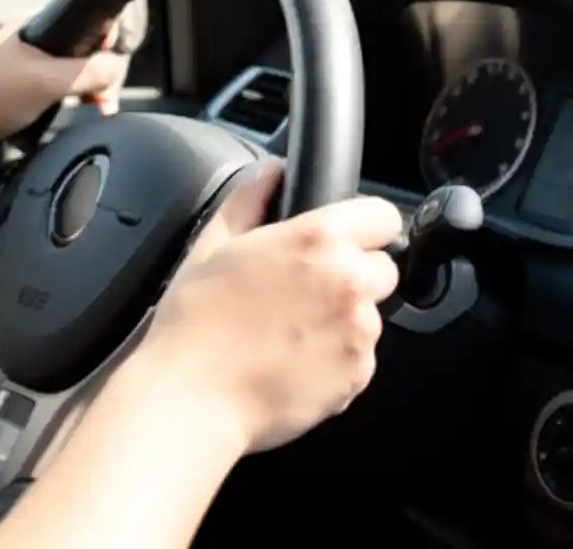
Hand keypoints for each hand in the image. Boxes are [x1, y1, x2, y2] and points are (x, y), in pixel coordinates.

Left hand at [0, 18, 128, 145]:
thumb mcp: (47, 83)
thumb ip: (88, 72)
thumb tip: (118, 68)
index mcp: (39, 22)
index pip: (91, 19)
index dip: (109, 44)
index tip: (109, 73)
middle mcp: (36, 35)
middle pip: (88, 45)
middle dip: (103, 72)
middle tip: (103, 100)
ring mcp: (29, 57)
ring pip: (76, 65)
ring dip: (92, 86)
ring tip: (97, 108)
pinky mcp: (25, 79)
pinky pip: (62, 80)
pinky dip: (75, 94)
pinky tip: (79, 109)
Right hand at [137, 160, 402, 453]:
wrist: (189, 399)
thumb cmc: (194, 323)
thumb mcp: (213, 244)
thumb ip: (251, 198)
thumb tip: (272, 173)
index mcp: (318, 239)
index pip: (383, 215)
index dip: (363, 227)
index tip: (344, 241)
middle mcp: (349, 282)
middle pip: (383, 269)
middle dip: (354, 276)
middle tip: (305, 293)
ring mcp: (359, 332)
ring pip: (370, 317)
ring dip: (343, 322)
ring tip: (289, 335)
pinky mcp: (357, 376)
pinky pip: (359, 360)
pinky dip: (336, 362)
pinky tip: (292, 364)